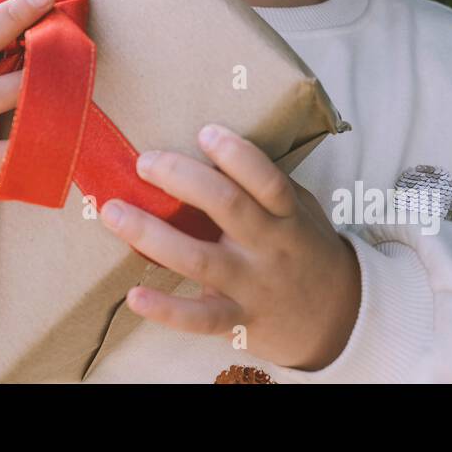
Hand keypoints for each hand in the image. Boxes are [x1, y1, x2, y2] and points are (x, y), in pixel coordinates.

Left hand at [98, 123, 361, 370]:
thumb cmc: (305, 250)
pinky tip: (134, 295)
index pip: (267, 180)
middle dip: (182, 179)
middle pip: (227, 207)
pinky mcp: (237, 319)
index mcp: (287, 216)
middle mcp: (269, 247)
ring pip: (199, 259)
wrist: (338, 320)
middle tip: (145, 162)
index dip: (237, 155)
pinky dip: (165, 309)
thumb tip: (217, 144)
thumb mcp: (302, 211)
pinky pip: (199, 318)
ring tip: (114, 212)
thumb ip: (267, 185)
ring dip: (151, 235)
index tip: (205, 132)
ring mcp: (252, 286)